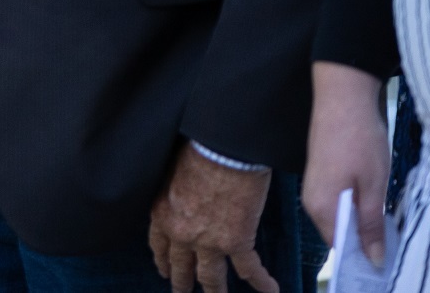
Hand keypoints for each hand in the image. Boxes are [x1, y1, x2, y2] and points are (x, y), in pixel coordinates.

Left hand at [148, 143, 279, 292]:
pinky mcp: (237, 242)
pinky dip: (262, 282)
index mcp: (162, 214)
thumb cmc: (195, 150)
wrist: (221, 150)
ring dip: (215, 290)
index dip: (162, 260)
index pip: (159, 245)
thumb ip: (173, 193)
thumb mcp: (170, 173)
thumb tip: (180, 195)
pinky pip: (250, 269)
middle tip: (182, 291)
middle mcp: (182, 234)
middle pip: (181, 266)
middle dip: (182, 282)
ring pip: (211, 276)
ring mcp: (209, 242)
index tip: (165, 270)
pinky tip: (270, 290)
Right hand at [303, 62, 388, 269]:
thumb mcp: (374, 186)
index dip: (364, 258)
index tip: (390, 261)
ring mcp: (313, 186)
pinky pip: (337, 202)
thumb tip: (374, 260)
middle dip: (364, 241)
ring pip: (340, 217)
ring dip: (362, 222)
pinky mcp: (320, 174)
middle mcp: (311, 201)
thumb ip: (371, 225)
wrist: (342, 96)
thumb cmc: (360, 141)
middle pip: (339, 234)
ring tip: (390, 222)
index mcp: (321, 208)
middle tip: (397, 242)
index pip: (340, 248)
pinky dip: (355, 206)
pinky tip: (375, 200)